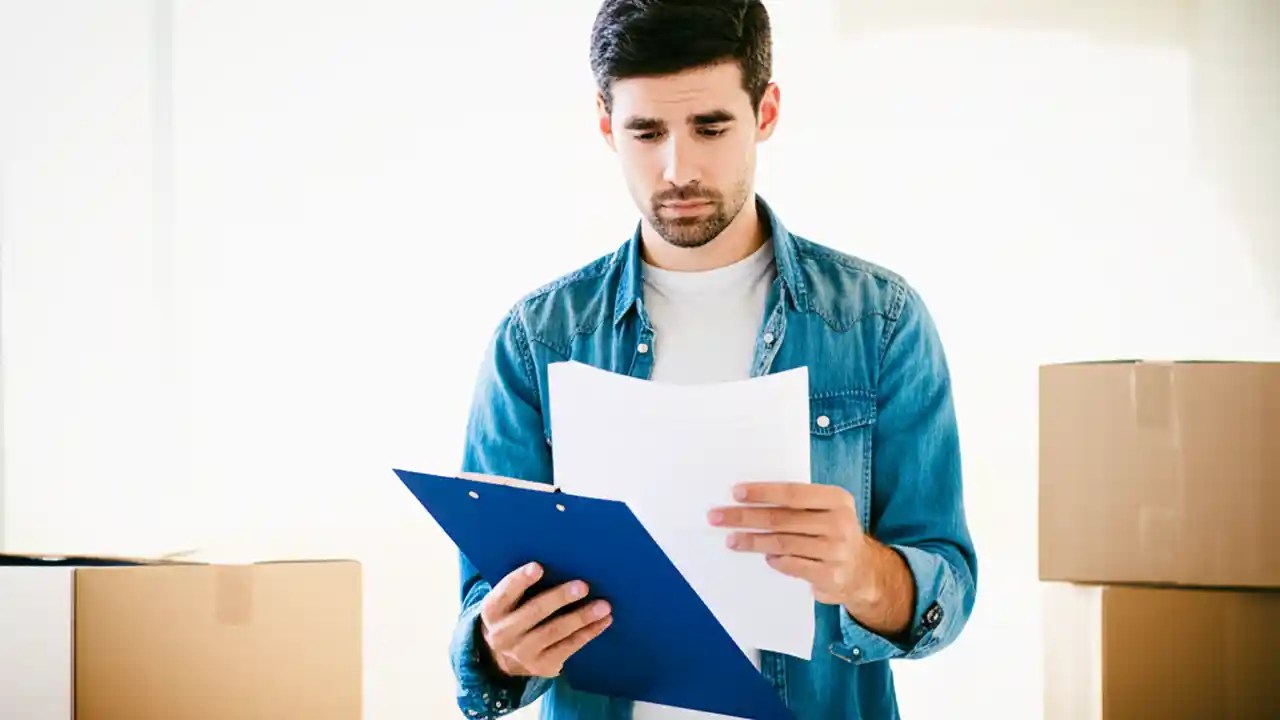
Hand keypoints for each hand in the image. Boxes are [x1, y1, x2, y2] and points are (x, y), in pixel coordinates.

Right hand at [479, 562, 612, 678]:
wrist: (503, 656)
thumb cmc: (515, 612)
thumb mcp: (508, 601)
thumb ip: (524, 585)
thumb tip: (561, 559)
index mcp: (492, 610)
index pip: (505, 592)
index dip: (520, 580)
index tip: (538, 567)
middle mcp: (503, 633)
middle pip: (534, 612)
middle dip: (560, 598)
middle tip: (583, 586)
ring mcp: (522, 652)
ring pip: (554, 632)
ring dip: (581, 617)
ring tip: (603, 606)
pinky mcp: (541, 666)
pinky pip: (568, 647)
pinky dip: (588, 633)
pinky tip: (603, 621)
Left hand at [709, 483, 871, 606]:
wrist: (864, 572)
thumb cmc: (833, 533)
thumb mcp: (827, 510)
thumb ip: (799, 503)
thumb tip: (749, 499)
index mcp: (837, 500)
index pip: (793, 492)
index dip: (762, 492)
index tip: (736, 493)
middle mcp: (839, 523)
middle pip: (782, 518)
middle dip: (745, 517)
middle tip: (718, 517)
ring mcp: (836, 551)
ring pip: (782, 543)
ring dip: (752, 541)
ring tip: (730, 539)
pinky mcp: (830, 576)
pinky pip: (791, 565)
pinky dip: (774, 560)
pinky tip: (763, 557)